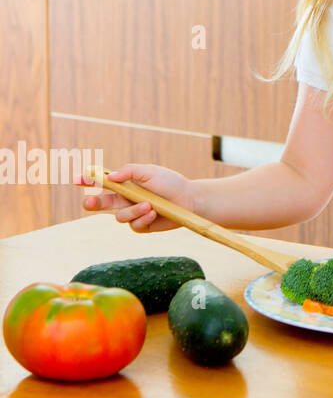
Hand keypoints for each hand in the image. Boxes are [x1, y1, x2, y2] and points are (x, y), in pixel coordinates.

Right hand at [79, 163, 195, 232]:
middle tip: (88, 203)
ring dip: (133, 210)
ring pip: (120, 216)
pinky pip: (134, 226)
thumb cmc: (170, 182)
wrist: (189, 199)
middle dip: (93, 204)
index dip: (88, 182)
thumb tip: (111, 176)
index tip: (78, 180)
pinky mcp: (141, 225)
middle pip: (102, 204)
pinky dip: (143, 218)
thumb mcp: (151, 172)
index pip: (102, 184)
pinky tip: (154, 212)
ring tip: (149, 204)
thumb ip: (130, 172)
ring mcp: (132, 213)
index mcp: (125, 185)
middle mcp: (126, 199)